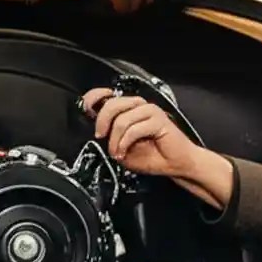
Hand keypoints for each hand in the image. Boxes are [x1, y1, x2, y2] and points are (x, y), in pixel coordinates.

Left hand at [81, 88, 199, 177]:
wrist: (175, 166)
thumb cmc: (152, 157)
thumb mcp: (121, 147)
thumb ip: (110, 135)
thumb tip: (98, 129)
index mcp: (130, 110)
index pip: (108, 96)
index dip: (94, 97)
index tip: (86, 106)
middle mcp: (139, 106)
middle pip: (112, 104)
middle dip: (102, 123)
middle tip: (101, 137)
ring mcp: (150, 111)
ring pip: (122, 118)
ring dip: (115, 139)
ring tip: (116, 152)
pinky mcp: (159, 120)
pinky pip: (134, 128)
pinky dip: (125, 142)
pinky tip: (124, 152)